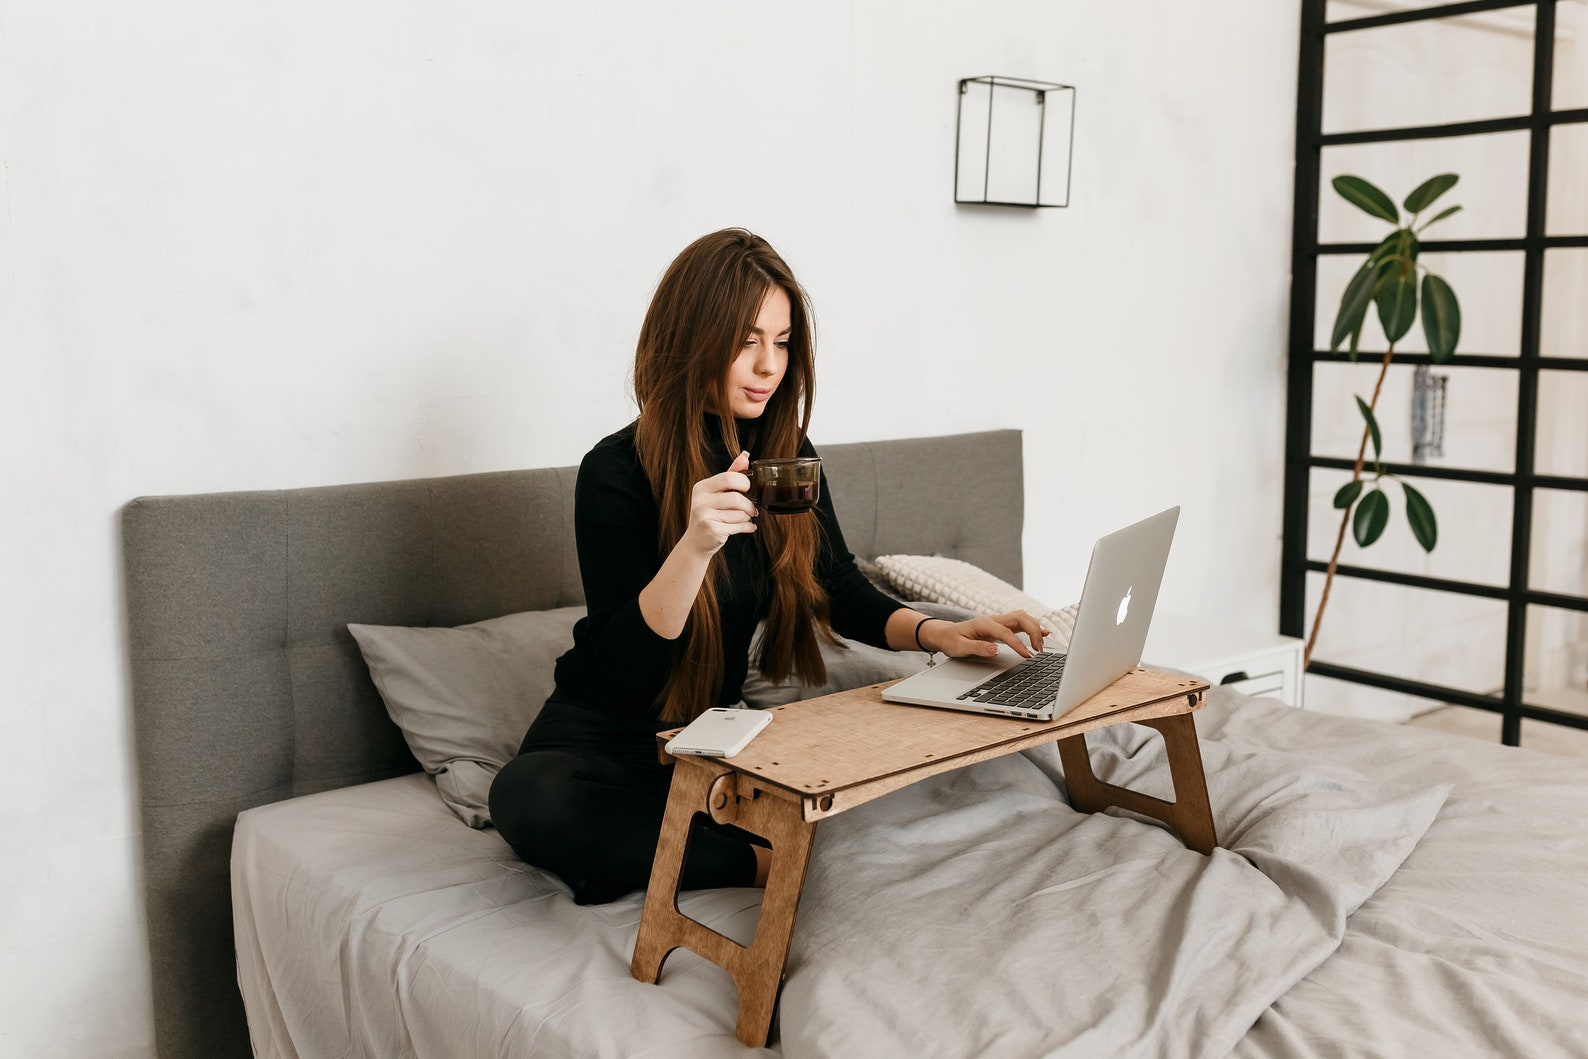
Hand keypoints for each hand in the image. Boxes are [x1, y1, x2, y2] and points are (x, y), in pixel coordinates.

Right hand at [682, 451, 757, 558]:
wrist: (696, 542)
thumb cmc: (710, 514)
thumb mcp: (717, 492)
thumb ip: (731, 473)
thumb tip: (745, 455)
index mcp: (702, 487)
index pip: (729, 477)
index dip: (744, 483)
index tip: (747, 490)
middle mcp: (700, 500)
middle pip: (736, 497)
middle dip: (749, 504)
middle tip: (752, 508)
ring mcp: (704, 515)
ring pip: (739, 514)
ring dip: (748, 517)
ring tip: (746, 519)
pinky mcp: (711, 529)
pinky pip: (738, 526)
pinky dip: (747, 527)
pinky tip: (747, 527)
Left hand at [920, 611, 1049, 658]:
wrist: (946, 634)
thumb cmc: (952, 640)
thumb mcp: (960, 647)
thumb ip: (978, 647)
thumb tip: (995, 650)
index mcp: (984, 623)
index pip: (1007, 632)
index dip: (1019, 644)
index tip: (1028, 655)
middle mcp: (994, 619)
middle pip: (1020, 618)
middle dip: (1033, 632)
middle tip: (1039, 650)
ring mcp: (999, 621)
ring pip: (1023, 618)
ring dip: (1035, 629)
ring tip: (1041, 646)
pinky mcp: (1002, 626)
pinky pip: (1021, 623)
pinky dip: (1033, 627)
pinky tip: (1044, 632)